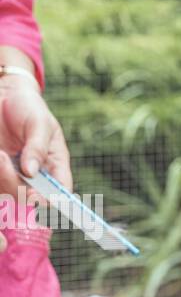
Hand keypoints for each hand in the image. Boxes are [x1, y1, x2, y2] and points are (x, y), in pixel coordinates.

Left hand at [0, 75, 70, 199]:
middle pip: (29, 196)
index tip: (37, 197)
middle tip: (4, 160)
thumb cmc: (28, 107)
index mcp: (55, 164)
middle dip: (16, 186)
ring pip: (7, 191)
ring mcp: (14, 174)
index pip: (59, 190)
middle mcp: (35, 174)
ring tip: (0, 153)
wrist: (4, 97)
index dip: (51, 199)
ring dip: (2, 176)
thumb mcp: (39, 122)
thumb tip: (32, 172)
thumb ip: (37, 146)